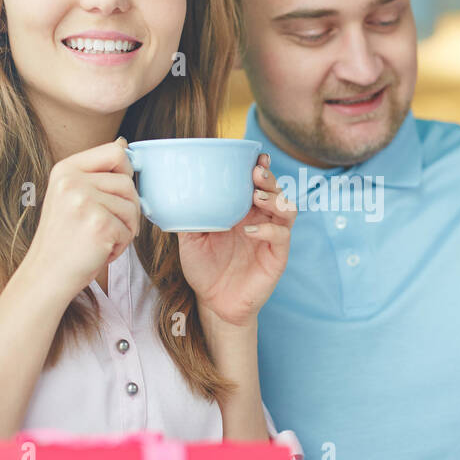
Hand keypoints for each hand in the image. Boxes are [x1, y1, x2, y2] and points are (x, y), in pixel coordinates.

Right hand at [26, 137, 139, 299]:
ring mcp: (85, 202)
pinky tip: (99, 251)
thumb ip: (96, 173)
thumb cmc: (64, 238)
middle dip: (126, 208)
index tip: (117, 193)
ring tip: (100, 239)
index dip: (126, 171)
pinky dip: (120, 246)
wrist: (47, 274)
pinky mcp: (99, 225)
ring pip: (133, 207)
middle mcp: (72, 181)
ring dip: (124, 229)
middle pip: (128, 182)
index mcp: (66, 169)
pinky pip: (130, 230)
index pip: (115, 152)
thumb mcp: (71, 195)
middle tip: (106, 226)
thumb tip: (124, 144)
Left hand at [177, 153, 295, 327]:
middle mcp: (260, 220)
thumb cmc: (204, 269)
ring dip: (274, 199)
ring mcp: (271, 237)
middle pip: (275, 190)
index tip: (256, 156)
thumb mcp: (190, 240)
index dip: (261, 167)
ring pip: (286, 209)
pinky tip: (250, 231)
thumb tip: (173, 192)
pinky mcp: (277, 256)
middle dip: (269, 178)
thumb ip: (188, 217)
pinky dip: (267, 230)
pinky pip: (281, 237)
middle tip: (256, 173)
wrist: (214, 303)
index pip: (257, 183)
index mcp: (242, 211)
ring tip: (256, 198)